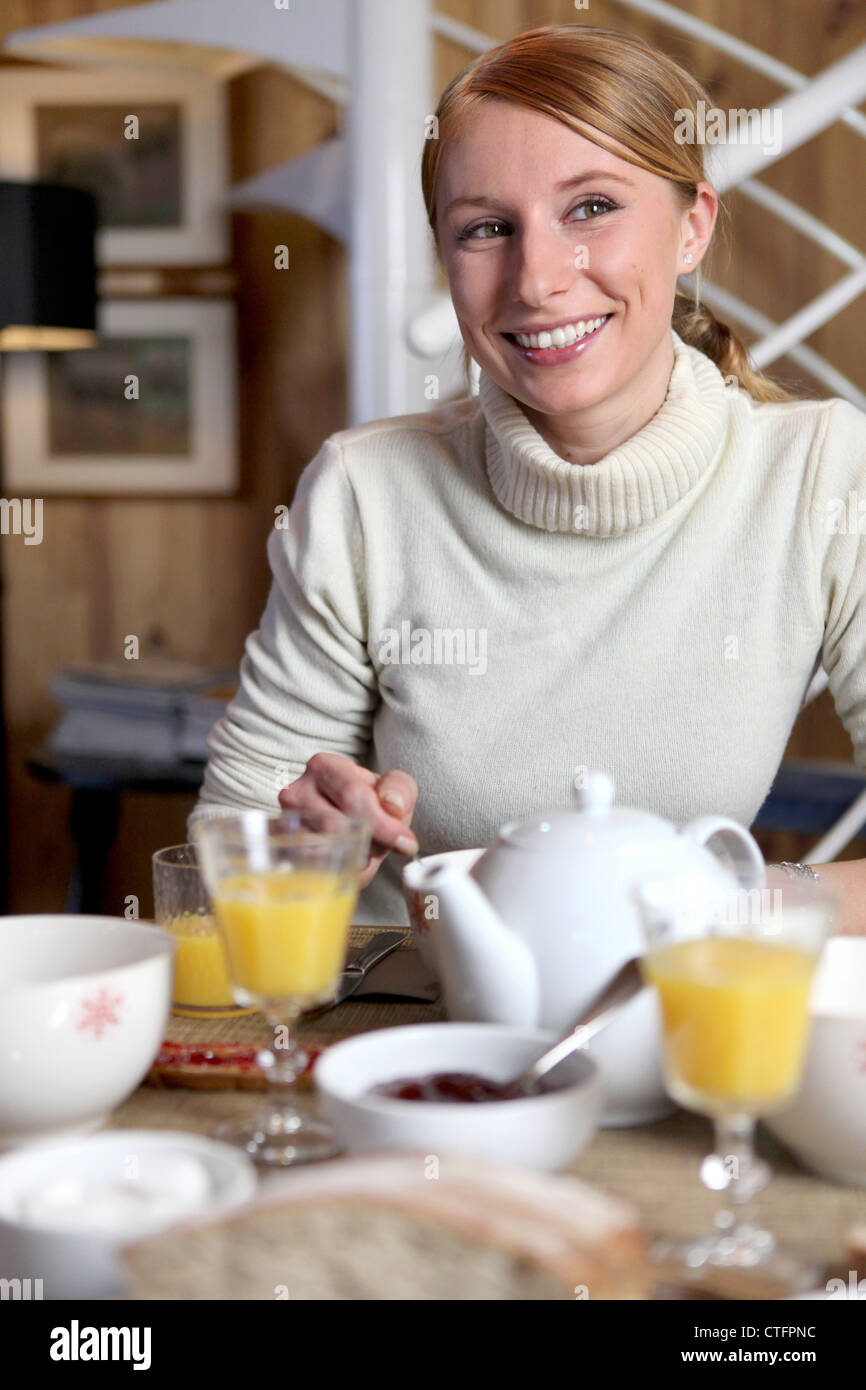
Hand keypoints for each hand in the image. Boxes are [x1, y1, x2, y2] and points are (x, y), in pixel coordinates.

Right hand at [278, 752, 418, 888]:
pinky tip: (345, 865)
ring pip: (322, 851)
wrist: (351, 819)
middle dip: (367, 842)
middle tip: (379, 845)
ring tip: (362, 850)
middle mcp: (297, 791)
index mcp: (324, 767)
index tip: (405, 843)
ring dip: (352, 859)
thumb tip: (392, 805)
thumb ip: (399, 790)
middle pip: (336, 826)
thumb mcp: (395, 787)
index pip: (352, 796)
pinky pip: (310, 870)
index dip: (382, 823)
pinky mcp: (282, 852)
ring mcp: (284, 823)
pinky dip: (336, 873)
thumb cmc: (372, 802)